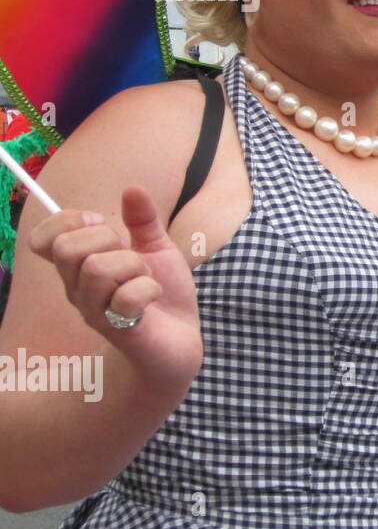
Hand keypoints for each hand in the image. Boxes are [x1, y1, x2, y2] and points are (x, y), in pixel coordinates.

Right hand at [29, 185, 202, 388]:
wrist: (181, 340)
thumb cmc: (163, 296)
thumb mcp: (156, 248)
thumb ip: (143, 219)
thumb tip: (132, 188)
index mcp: (80, 268)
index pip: (44, 238)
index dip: (67, 221)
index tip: (101, 223)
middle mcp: (78, 289)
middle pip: (68, 248)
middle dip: (108, 240)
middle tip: (130, 256)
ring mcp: (95, 311)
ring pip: (97, 268)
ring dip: (133, 266)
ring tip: (146, 279)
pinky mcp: (118, 329)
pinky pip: (126, 297)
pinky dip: (148, 290)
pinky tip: (153, 298)